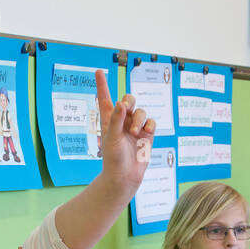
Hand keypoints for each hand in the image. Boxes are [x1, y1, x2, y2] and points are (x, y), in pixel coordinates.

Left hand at [96, 69, 155, 192]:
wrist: (125, 176)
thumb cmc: (113, 158)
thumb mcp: (112, 137)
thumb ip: (116, 119)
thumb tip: (121, 102)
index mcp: (108, 120)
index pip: (105, 98)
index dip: (102, 85)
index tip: (98, 71)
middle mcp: (122, 121)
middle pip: (128, 100)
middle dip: (130, 101)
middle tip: (127, 108)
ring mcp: (135, 127)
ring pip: (141, 111)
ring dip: (138, 119)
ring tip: (135, 132)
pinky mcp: (147, 134)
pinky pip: (151, 121)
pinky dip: (149, 125)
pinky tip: (146, 133)